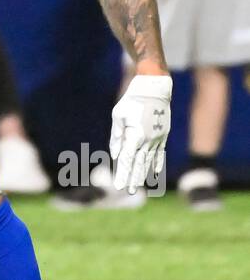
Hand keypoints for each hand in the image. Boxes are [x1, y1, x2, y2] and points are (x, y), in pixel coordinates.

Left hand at [110, 73, 171, 195]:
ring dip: (143, 174)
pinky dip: (156, 163)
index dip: (122, 173)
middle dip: (132, 178)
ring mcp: (157, 138)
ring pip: (149, 160)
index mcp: (135, 135)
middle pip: (138, 163)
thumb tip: (115, 154)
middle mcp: (147, 140)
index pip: (127, 159)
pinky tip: (154, 174)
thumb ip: (116, 136)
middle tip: (127, 191)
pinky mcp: (163, 135)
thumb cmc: (132, 100)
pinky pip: (160, 153)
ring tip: (137, 186)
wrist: (154, 88)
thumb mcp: (118, 116)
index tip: (118, 185)